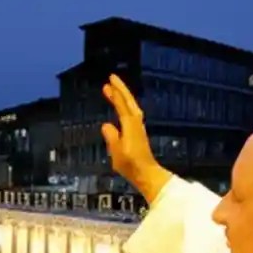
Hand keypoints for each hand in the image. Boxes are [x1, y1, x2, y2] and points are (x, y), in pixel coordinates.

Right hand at [101, 74, 169, 200]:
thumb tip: (106, 125)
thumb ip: (112, 138)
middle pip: (129, 101)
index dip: (116, 92)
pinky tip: (122, 108)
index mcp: (130, 125)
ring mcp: (138, 127)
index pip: (122, 104)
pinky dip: (126, 106)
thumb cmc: (131, 165)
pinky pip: (131, 113)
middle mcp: (136, 123)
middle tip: (111, 79)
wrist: (147, 173)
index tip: (108, 82)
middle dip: (120, 89)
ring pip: (131, 106)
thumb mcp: (117, 152)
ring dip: (123, 97)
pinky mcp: (138, 133)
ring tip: (113, 91)